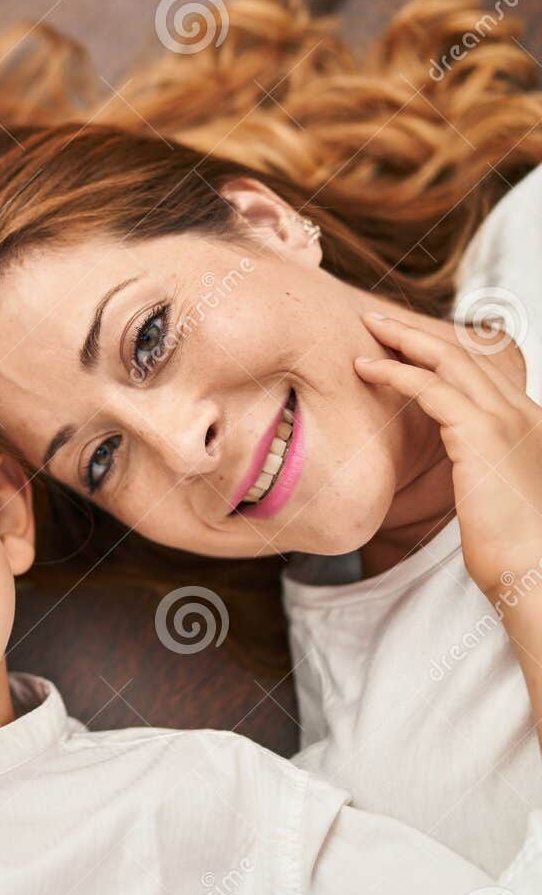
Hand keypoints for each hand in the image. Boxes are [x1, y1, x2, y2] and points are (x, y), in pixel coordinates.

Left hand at [355, 309, 541, 600]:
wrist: (538, 573)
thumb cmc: (515, 551)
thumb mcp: (498, 498)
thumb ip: (482, 471)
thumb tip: (458, 474)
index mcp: (531, 425)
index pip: (484, 372)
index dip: (443, 352)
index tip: (407, 344)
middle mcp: (525, 413)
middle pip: (467, 354)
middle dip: (420, 332)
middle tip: (378, 321)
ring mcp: (507, 420)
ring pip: (450, 360)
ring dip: (405, 340)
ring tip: (368, 329)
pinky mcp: (483, 434)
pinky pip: (431, 389)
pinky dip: (398, 372)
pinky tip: (368, 369)